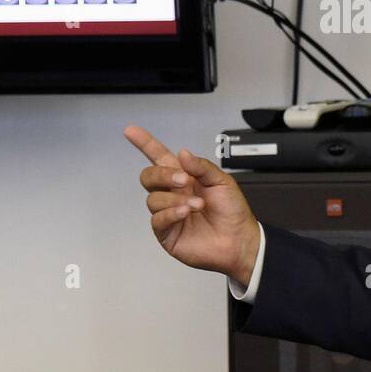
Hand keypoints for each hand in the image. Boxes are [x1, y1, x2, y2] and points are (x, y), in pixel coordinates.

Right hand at [124, 125, 260, 284]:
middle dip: (163, 175)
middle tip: (184, 180)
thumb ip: (201, 166)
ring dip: (174, 199)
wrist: (239, 241)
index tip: (131, 130)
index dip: (145, 143)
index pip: (159, 157)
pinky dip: (170, 213)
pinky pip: (157, 219)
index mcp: (185, 177)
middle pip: (149, 176)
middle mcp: (173, 193)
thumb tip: (182, 153)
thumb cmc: (232, 212)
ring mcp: (168, 213)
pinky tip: (184, 213)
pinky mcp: (167, 232)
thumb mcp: (222, 181)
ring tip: (197, 205)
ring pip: (153, 198)